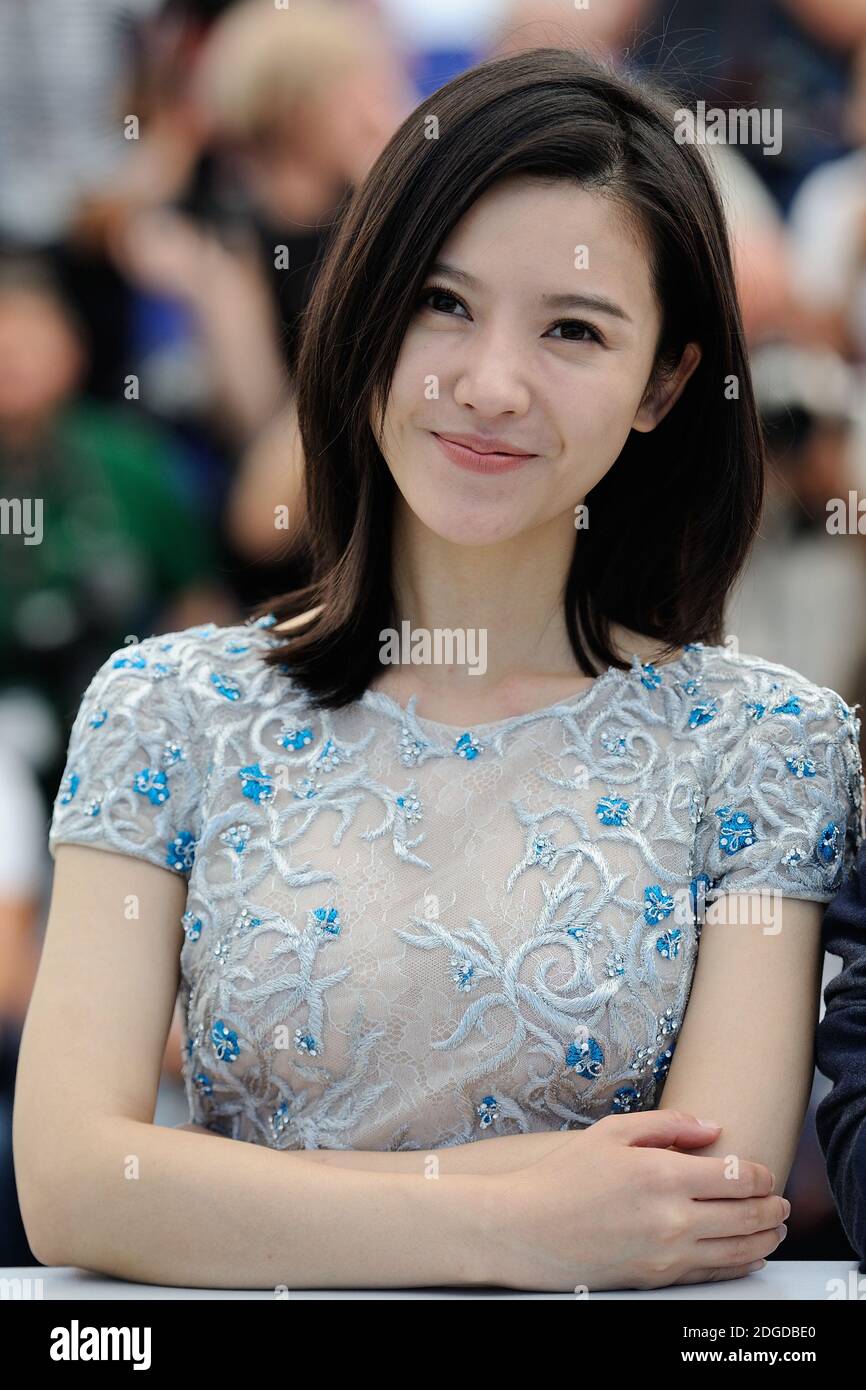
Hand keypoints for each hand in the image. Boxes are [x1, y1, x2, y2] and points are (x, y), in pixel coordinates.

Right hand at [482, 1109, 787, 1291]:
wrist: (527, 1229)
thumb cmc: (563, 1178)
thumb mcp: (613, 1132)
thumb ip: (668, 1124)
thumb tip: (711, 1127)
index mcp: (663, 1174)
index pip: (738, 1176)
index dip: (761, 1174)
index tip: (764, 1172)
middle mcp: (673, 1217)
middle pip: (748, 1215)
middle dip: (772, 1208)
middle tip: (780, 1202)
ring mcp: (668, 1253)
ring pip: (739, 1249)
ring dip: (766, 1238)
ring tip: (774, 1228)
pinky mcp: (660, 1278)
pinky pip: (714, 1273)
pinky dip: (741, 1264)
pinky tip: (747, 1254)